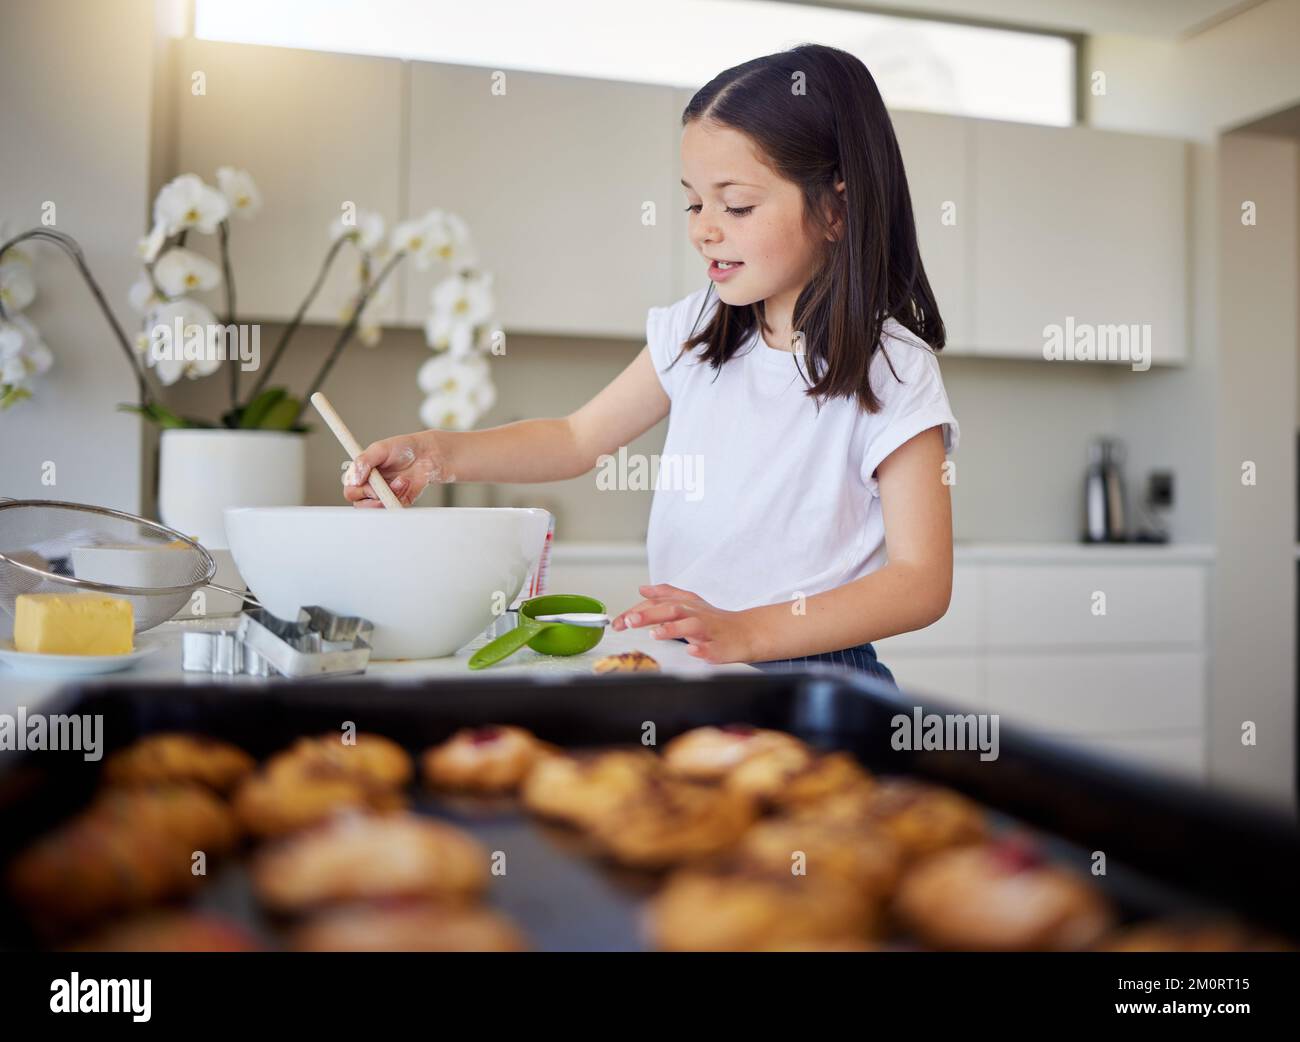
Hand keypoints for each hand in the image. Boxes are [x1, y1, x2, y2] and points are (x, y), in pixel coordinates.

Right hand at [341, 431, 448, 507]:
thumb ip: (364, 461)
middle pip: (359, 503)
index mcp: (362, 473)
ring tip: (399, 481)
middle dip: (370, 495)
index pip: (350, 488)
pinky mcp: (397, 501)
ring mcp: (384, 495)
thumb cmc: (404, 448)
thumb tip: (354, 479)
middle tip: (379, 487)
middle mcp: (371, 486)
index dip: (355, 488)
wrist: (428, 455)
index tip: (365, 482)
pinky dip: (399, 496)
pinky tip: (405, 484)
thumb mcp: (380, 448)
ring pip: (375, 508)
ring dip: (386, 496)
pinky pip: (393, 507)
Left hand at [611, 583, 759, 663]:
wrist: (747, 632)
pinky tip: (692, 650)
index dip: (636, 611)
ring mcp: (709, 631)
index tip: (617, 622)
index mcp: (686, 605)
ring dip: (673, 629)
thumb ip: (666, 595)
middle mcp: (696, 614)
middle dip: (649, 615)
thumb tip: (643, 588)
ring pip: (692, 626)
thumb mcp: (689, 602)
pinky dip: (702, 649)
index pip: (657, 604)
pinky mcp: (721, 647)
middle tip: (629, 621)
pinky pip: (712, 648)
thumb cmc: (715, 621)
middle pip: (672, 610)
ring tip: (655, 634)